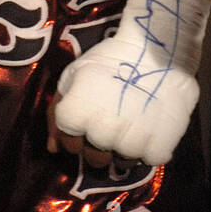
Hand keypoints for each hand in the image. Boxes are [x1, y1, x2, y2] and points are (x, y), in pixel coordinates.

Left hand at [50, 0, 208, 166]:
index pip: (69, 144)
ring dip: (125, 146)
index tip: (90, 117)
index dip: (77, 133)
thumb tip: (53, 148)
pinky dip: (149, 147)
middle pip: (95, 159)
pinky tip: (149, 124)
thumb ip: (57, 112)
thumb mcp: (74, 75)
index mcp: (75, 117)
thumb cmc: (110, 59)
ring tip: (133, 119)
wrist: (156, 48)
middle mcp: (99, 136)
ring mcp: (130, 145)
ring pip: (122, 162)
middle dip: (100, 142)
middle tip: (113, 118)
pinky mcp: (157, 149)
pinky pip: (148, 160)